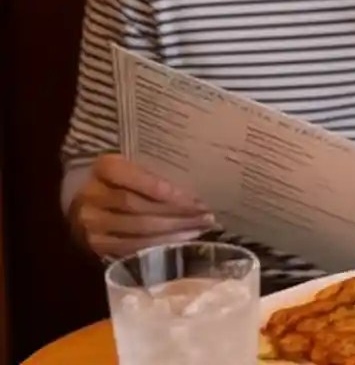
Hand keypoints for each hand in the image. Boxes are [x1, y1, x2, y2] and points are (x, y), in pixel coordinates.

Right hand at [70, 154, 215, 258]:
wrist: (90, 201)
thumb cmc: (125, 180)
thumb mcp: (137, 167)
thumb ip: (157, 173)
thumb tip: (199, 184)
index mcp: (104, 167)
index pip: (137, 178)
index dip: (167, 191)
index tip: (196, 199)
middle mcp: (92, 194)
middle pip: (138, 206)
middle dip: (176, 213)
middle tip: (205, 216)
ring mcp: (91, 222)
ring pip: (137, 228)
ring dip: (173, 230)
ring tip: (199, 228)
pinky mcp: (95, 244)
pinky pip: (131, 247)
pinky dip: (159, 245)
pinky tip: (180, 240)